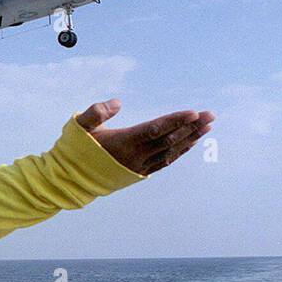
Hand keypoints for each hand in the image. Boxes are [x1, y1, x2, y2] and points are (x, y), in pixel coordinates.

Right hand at [76, 99, 214, 175]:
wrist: (71, 179)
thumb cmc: (75, 149)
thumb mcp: (79, 126)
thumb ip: (96, 112)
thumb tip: (118, 102)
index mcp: (124, 143)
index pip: (155, 130)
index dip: (175, 121)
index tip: (194, 113)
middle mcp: (136, 156)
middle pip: (169, 140)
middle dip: (191, 127)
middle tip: (210, 115)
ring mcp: (139, 166)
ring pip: (171, 151)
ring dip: (190, 139)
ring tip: (207, 127)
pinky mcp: (140, 173)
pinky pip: (165, 161)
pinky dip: (180, 151)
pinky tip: (191, 143)